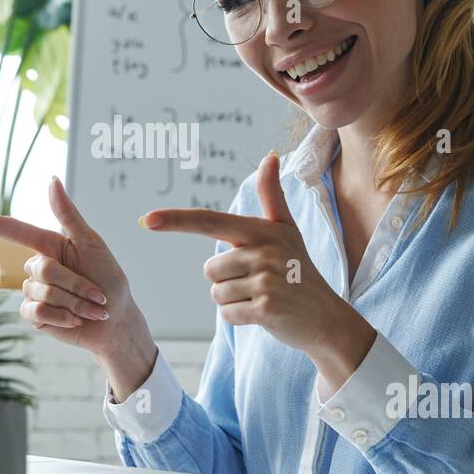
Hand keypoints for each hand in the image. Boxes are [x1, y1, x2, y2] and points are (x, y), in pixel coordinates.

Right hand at [0, 177, 152, 365]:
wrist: (116, 320)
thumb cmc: (108, 280)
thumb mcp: (92, 243)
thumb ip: (68, 214)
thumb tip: (52, 179)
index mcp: (49, 245)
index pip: (13, 231)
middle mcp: (37, 267)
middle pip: (42, 269)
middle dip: (74, 282)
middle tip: (95, 293)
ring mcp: (34, 292)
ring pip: (41, 292)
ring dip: (73, 302)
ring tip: (89, 308)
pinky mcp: (35, 316)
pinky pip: (37, 312)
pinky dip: (62, 317)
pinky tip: (75, 320)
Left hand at [140, 151, 375, 381]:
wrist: (326, 317)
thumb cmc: (300, 271)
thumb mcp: (287, 230)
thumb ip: (272, 195)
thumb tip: (270, 155)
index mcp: (261, 230)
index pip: (209, 221)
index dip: (176, 220)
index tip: (147, 219)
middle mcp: (264, 251)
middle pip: (210, 269)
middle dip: (226, 281)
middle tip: (258, 283)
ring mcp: (266, 280)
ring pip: (216, 293)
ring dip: (233, 301)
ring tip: (262, 297)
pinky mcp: (266, 308)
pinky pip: (227, 314)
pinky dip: (239, 318)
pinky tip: (264, 314)